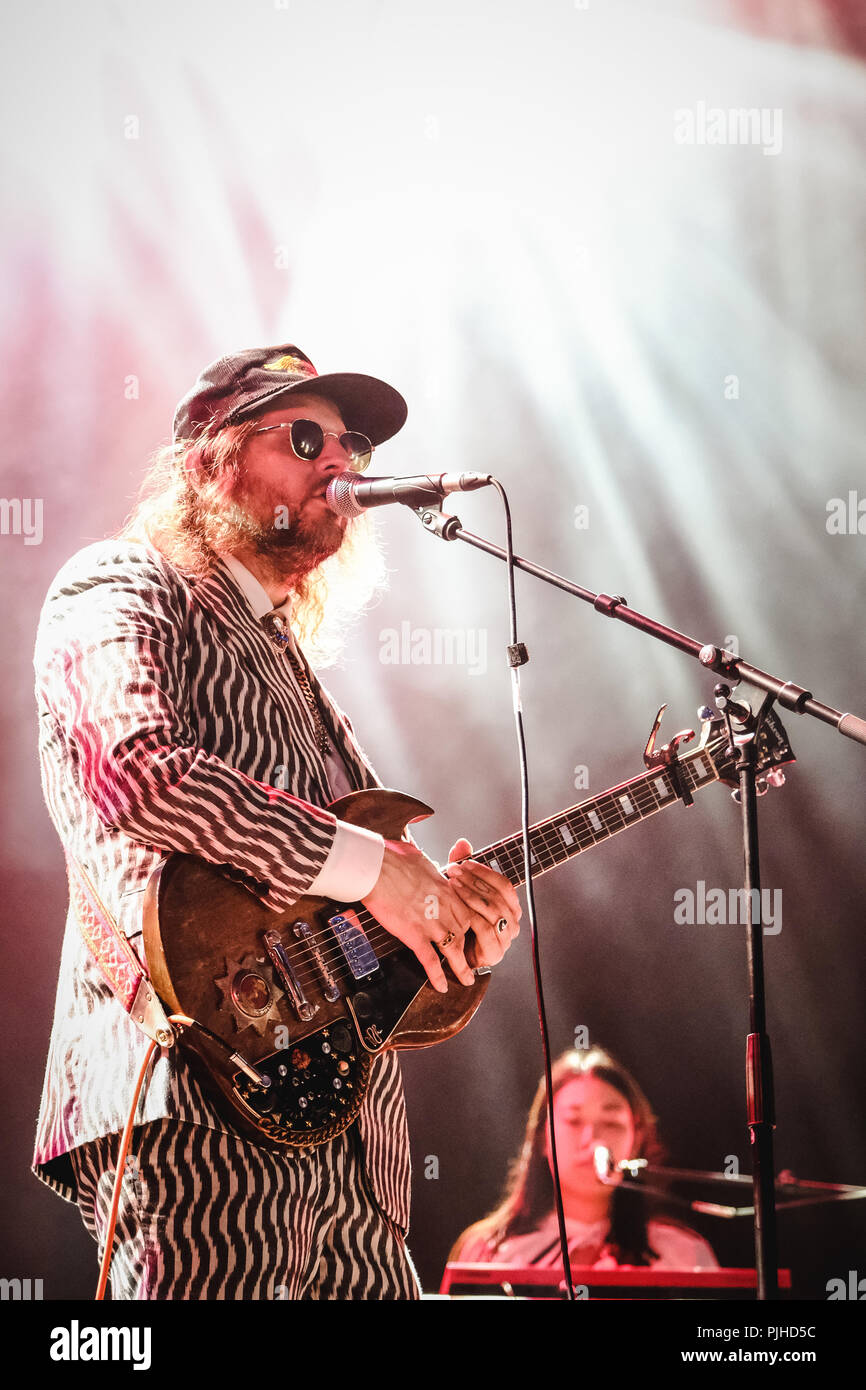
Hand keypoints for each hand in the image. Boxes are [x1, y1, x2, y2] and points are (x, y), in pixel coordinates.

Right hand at [361, 839, 479, 992]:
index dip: (469, 924)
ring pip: (453, 949)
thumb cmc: (392, 858)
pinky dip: (436, 975)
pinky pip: (429, 960)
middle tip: (470, 956)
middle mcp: (443, 907)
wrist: (377, 867)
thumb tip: (419, 859)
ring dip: (461, 967)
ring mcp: (430, 922)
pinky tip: (440, 986)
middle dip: (467, 945)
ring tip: (466, 979)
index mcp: (445, 889)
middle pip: (464, 931)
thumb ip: (425, 866)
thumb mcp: (419, 858)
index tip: (469, 932)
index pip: (466, 911)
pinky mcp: (414, 934)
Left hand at [443, 838, 521, 969]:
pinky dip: (471, 916)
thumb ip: (464, 867)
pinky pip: (486, 930)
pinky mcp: (494, 953)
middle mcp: (512, 922)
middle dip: (474, 882)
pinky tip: (457, 907)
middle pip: (498, 897)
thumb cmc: (457, 920)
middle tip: (453, 871)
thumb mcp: (459, 890)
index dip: (484, 872)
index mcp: (510, 906)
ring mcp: (505, 938)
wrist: (451, 953)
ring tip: (452, 885)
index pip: (504, 884)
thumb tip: (462, 842)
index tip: (464, 863)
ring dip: (471, 896)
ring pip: (494, 912)